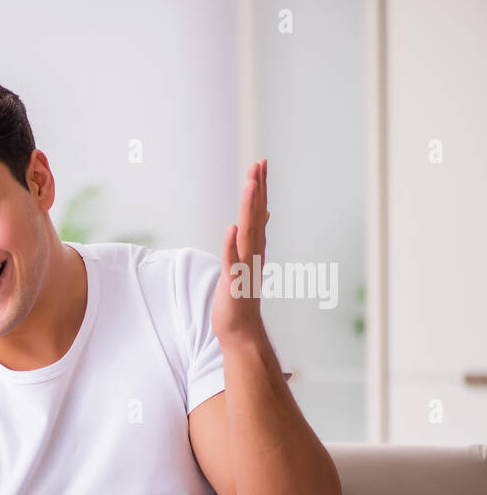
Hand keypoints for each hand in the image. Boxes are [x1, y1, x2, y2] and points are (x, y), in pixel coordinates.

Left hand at [212, 158, 270, 344]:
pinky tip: (232, 228)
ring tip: (250, 185)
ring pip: (248, 232)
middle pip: (256, 216)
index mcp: (255, 248)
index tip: (260, 164)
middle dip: (257, 190)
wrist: (241, 330)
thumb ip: (255, 238)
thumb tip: (263, 216)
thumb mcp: (247, 263)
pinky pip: (233, 260)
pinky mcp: (234, 281)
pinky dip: (232, 245)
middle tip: (259, 163)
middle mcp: (253, 253)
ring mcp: (245, 266)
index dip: (259, 188)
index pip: (258, 212)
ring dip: (249, 209)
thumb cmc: (241, 297)